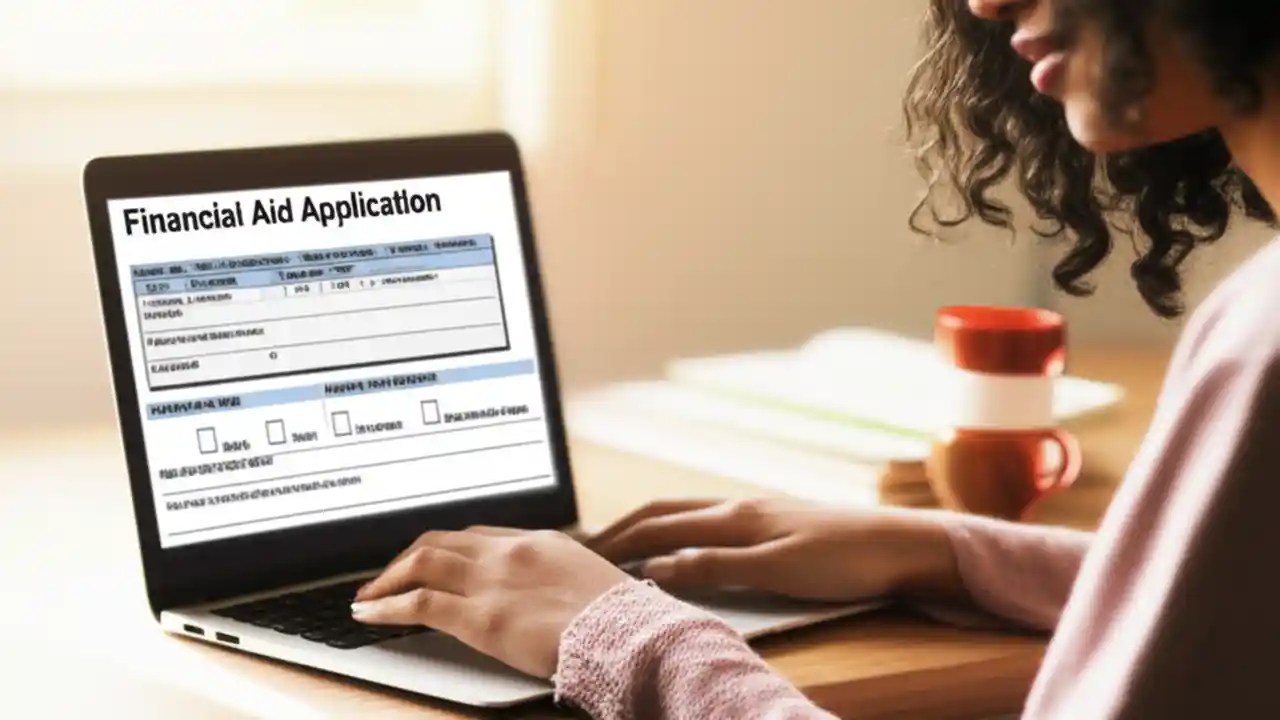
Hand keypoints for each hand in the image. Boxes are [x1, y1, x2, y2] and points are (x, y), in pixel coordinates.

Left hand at [351, 526, 629, 677]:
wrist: (628, 634)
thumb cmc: (619, 618)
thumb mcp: (590, 580)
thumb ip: (558, 578)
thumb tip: (548, 593)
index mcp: (538, 542)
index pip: (477, 536)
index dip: (444, 549)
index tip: (428, 561)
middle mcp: (509, 553)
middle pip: (440, 541)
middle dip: (405, 558)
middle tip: (384, 577)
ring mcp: (493, 582)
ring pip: (421, 564)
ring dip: (387, 579)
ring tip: (367, 596)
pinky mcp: (481, 617)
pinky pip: (419, 604)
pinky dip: (386, 607)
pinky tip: (370, 614)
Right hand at [589, 498, 962, 601]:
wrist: (901, 544)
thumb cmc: (845, 560)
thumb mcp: (777, 570)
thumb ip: (716, 566)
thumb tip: (658, 564)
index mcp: (735, 517)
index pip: (660, 526)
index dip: (619, 541)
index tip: (583, 557)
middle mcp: (739, 505)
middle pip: (666, 510)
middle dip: (623, 526)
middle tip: (588, 547)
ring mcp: (757, 508)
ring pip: (687, 509)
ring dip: (650, 522)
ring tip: (625, 539)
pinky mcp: (774, 518)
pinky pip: (709, 516)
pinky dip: (679, 525)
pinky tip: (684, 538)